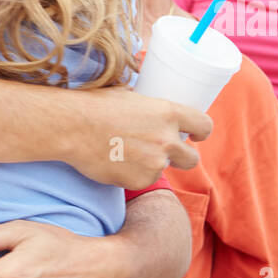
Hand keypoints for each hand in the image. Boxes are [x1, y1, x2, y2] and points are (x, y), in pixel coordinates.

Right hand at [65, 87, 212, 189]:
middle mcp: (167, 140)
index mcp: (169, 113)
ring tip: (125, 152)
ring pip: (162, 170)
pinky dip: (132, 175)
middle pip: (192, 159)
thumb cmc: (97, 106)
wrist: (72, 127)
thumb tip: (152, 110)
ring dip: (150, 165)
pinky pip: (142, 180)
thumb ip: (150, 109)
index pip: (204, 125)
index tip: (195, 136)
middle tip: (165, 153)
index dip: (201, 132)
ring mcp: (154, 163)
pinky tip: (115, 162)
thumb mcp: (131, 97)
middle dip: (182, 158)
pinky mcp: (139, 181)